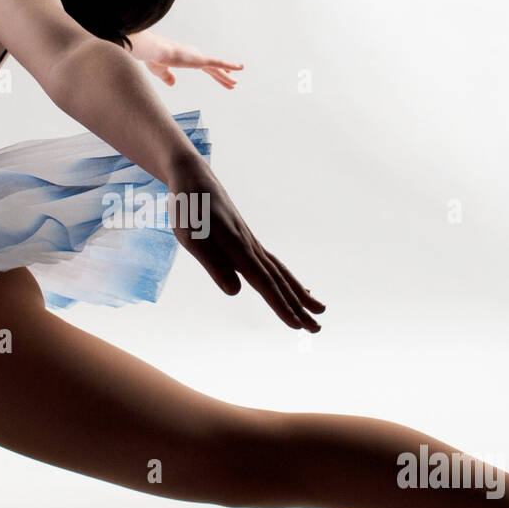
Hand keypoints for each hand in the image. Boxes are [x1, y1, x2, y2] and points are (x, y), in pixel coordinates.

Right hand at [129, 30, 242, 88]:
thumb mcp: (160, 71)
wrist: (153, 50)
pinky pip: (218, 63)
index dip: (213, 72)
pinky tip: (239, 68)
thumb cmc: (154, 57)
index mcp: (186, 57)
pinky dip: (230, 66)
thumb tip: (173, 83)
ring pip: (217, 68)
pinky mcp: (199, 59)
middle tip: (232, 82)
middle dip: (222, 76)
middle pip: (212, 68)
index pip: (203, 66)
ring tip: (235, 83)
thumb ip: (167, 77)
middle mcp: (194, 55)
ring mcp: (198, 57)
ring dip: (226, 77)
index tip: (221, 74)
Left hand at [167, 158, 324, 331]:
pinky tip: (294, 285)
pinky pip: (274, 263)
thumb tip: (235, 292)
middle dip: (299, 307)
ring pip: (281, 272)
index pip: (264, 284)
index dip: (280, 306)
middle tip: (317, 329)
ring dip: (299, 293)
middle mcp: (251, 247)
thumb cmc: (189, 210)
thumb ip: (214, 265)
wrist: (194, 178)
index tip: (296, 325)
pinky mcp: (247, 241)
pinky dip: (288, 278)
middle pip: (280, 282)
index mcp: (238, 249)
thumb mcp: (192, 239)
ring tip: (319, 308)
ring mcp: (251, 243)